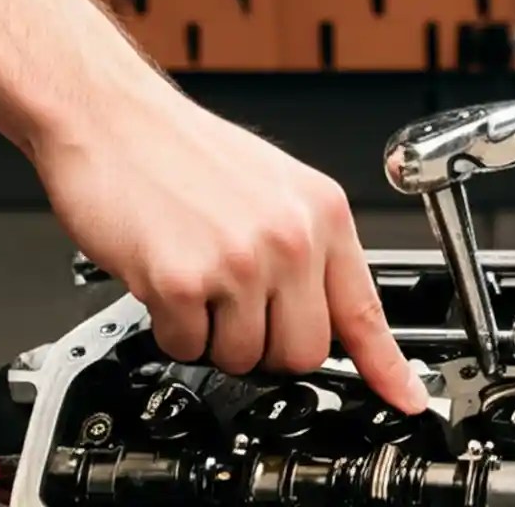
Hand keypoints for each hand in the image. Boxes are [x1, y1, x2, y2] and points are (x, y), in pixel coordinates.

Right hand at [33, 85, 428, 414]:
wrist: (108, 115)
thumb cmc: (180, 149)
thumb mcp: (274, 185)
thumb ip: (306, 247)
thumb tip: (322, 309)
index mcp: (321, 212)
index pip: (364, 309)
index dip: (387, 366)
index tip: (407, 399)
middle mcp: (290, 237)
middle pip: (303, 353)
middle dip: (268, 347)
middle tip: (237, 310)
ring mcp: (239, 261)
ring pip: (244, 358)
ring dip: (214, 337)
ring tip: (196, 280)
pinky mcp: (183, 281)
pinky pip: (187, 348)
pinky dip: (171, 328)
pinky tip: (163, 279)